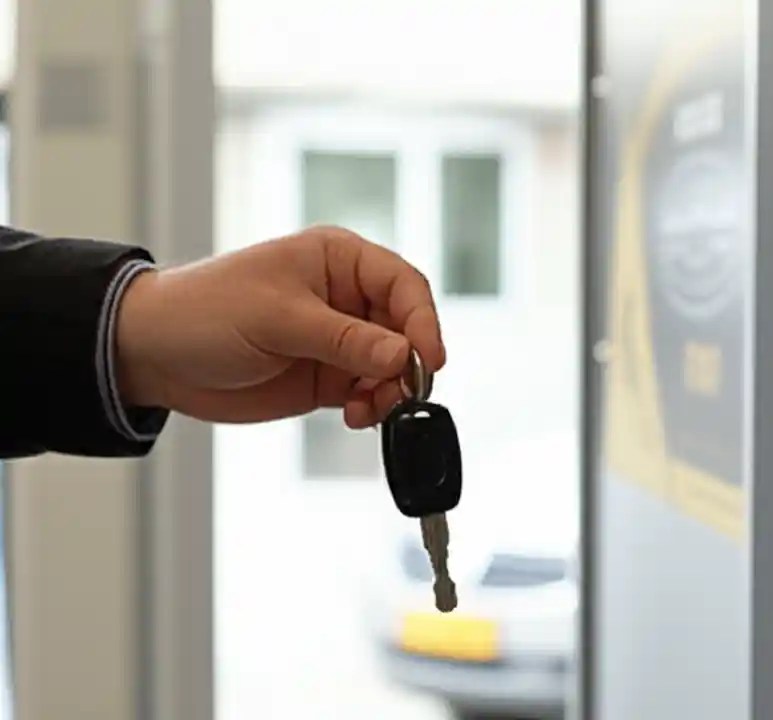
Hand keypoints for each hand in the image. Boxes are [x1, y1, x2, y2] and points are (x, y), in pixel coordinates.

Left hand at [115, 226, 444, 427]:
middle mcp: (346, 297)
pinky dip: (373, 407)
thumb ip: (345, 339)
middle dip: (408, 363)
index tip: (427, 359)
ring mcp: (339, 340)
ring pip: (392, 367)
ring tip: (370, 410)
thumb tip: (402, 355)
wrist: (151, 355)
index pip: (403, 285)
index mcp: (339, 260)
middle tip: (403, 393)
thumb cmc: (205, 311)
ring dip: (392, 391)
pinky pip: (370, 393)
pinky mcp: (327, 377)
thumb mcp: (278, 319)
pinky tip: (356, 416)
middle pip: (406, 329)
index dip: (423, 321)